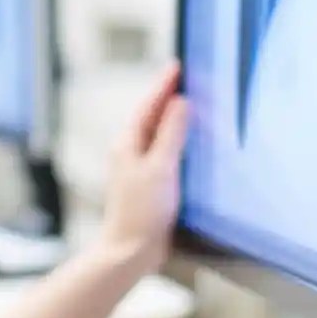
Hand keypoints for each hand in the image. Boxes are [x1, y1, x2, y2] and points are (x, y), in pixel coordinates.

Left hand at [98, 63, 188, 277]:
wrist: (130, 251)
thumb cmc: (142, 212)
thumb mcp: (161, 168)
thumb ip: (171, 134)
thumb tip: (180, 103)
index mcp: (128, 143)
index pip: (148, 105)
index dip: (163, 85)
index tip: (177, 66)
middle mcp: (129, 151)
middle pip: (150, 116)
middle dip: (167, 96)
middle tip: (185, 77)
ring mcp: (137, 167)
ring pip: (156, 133)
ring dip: (171, 117)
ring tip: (188, 102)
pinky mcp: (147, 182)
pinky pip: (163, 150)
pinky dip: (175, 139)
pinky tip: (187, 143)